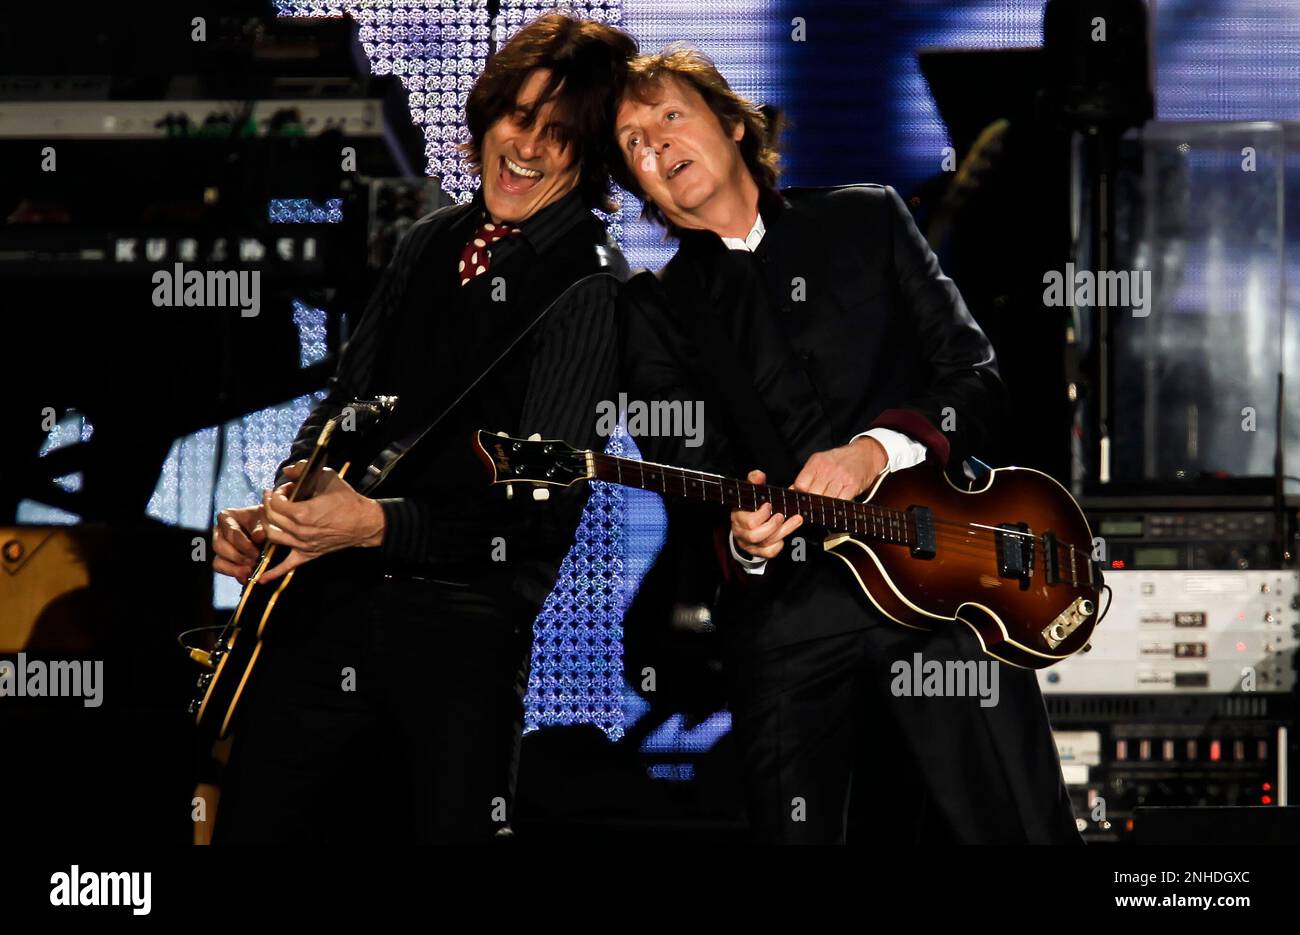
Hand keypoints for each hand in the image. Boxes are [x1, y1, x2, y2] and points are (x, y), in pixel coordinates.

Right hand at [213, 504, 267, 585]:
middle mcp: (218, 532)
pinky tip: (247, 578)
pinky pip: (221, 569)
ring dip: (234, 568)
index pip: (231, 533)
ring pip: (218, 561)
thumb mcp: (265, 519)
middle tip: (254, 563)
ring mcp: (219, 547)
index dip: (244, 546)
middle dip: (238, 557)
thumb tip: (258, 536)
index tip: (257, 553)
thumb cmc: (265, 520)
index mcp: (226, 517)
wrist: (268, 528)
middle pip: (219, 547)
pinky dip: (234, 574)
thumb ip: (261, 527)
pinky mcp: (223, 559)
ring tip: (250, 572)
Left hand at [256, 461, 386, 584]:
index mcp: (303, 513)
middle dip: (269, 504)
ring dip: (266, 525)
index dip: (276, 493)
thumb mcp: (327, 477)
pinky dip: (273, 573)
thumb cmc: (347, 500)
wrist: (364, 522)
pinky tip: (261, 578)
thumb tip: (287, 470)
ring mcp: (303, 545)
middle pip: (271, 518)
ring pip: (272, 537)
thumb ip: (304, 469)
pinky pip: (287, 566)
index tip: (284, 489)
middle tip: (274, 497)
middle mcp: (300, 531)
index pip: (276, 503)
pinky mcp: (308, 555)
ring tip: (269, 516)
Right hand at [731, 469, 803, 560]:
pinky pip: (769, 553)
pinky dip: (779, 545)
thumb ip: (754, 482)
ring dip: (783, 532)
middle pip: (756, 536)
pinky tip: (785, 535)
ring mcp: (749, 544)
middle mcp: (741, 533)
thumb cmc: (749, 506)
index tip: (770, 505)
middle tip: (781, 515)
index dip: (762, 515)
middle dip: (773, 526)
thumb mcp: (751, 492)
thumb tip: (759, 475)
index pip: (749, 522)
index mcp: (738, 517)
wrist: (743, 524)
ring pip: (766, 544)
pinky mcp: (758, 552)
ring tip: (795, 520)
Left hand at [791, 436, 887, 499]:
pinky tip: (836, 505)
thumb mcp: (821, 462)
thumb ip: (807, 476)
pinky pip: (841, 501)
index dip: (800, 495)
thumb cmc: (842, 460)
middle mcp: (828, 469)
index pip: (800, 484)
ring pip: (826, 499)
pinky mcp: (853, 485)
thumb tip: (792, 490)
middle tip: (813, 506)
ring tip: (824, 507)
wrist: (866, 454)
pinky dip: (837, 506)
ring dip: (824, 506)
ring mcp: (841, 477)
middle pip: (812, 494)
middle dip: (812, 502)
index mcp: (816, 462)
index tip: (801, 500)